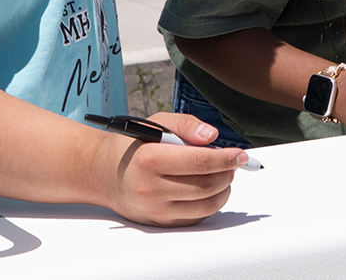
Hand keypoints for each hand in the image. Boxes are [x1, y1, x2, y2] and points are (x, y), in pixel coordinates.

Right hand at [91, 112, 244, 226]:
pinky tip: (210, 188)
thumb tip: (212, 136)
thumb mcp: (157, 123)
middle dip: (228, 173)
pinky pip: (196, 217)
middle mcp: (152, 188)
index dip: (226, 158)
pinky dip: (211, 203)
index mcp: (150, 159)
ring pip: (206, 204)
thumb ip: (186, 125)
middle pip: (206, 185)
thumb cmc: (133, 146)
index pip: (199, 162)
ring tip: (225, 175)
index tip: (240, 154)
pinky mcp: (161, 222)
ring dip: (224, 189)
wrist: (104, 173)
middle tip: (235, 162)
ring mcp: (156, 209)